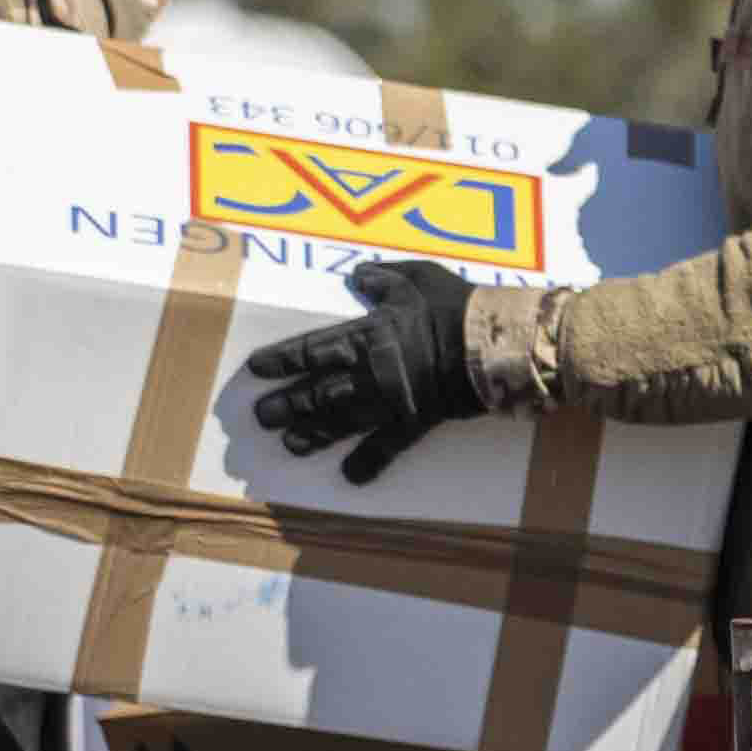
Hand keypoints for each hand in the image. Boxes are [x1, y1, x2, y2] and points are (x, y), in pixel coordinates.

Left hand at [240, 258, 483, 486]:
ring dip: (314, 433)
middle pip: (318, 390)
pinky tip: (352, 477)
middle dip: (288, 403)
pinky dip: (370, 462)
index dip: (283, 358)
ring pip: (342, 420)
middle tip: (261, 417)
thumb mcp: (419, 277)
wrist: (494, 344)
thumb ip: (385, 276)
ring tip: (290, 443)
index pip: (313, 348)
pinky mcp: (416, 421)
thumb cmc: (457, 306)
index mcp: (367, 334)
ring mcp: (391, 400)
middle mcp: (370, 371)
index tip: (257, 368)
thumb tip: (359, 273)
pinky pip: (389, 446)